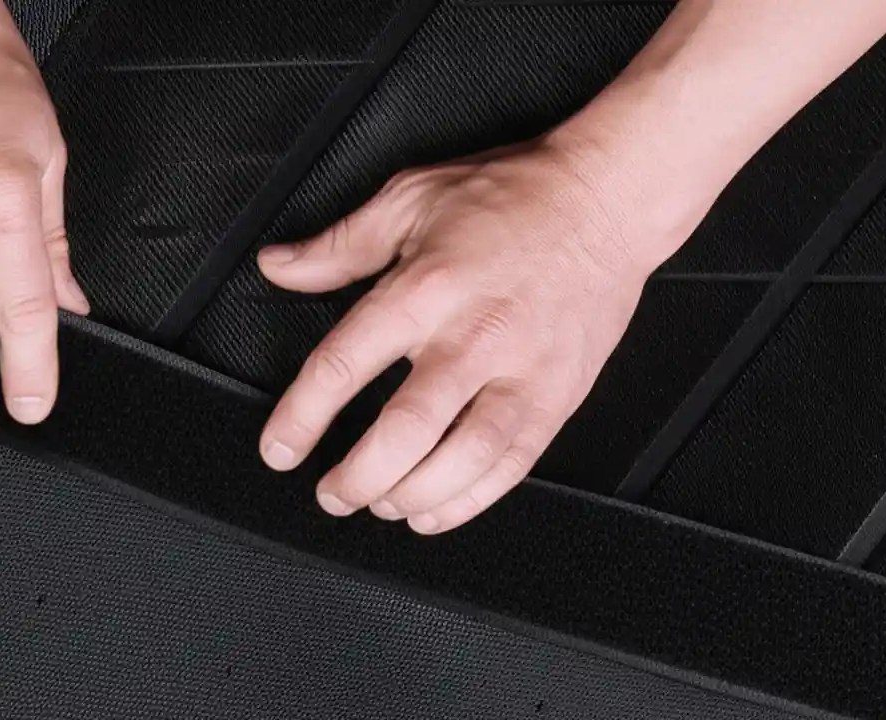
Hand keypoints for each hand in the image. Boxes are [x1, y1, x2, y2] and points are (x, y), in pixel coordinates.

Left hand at [257, 134, 688, 533]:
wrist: (606, 202)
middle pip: (406, 429)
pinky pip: (512, 465)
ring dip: (413, 495)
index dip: (302, 417)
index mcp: (425, 288)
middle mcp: (473, 336)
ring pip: (464, 459)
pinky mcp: (558, 396)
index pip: (346, 364)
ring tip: (382, 504)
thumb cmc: (512, 198)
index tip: (280, 449)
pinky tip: (436, 511)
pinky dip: (470, 500)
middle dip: (358, 476)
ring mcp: (523, 372)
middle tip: (332, 494)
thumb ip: (339, 245)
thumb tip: (278, 266)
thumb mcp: (411, 198)